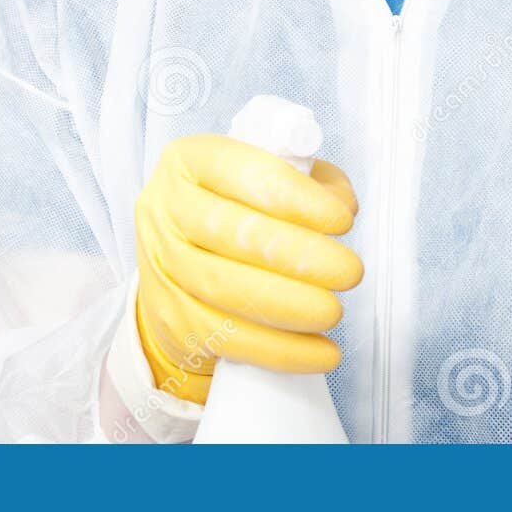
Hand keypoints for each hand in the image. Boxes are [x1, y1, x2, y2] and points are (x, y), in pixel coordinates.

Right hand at [134, 134, 362, 404]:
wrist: (181, 266)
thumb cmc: (239, 212)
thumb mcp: (272, 178)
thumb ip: (312, 182)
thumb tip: (342, 207)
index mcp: (190, 161)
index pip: (242, 171)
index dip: (295, 197)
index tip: (342, 221)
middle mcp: (165, 209)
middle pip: (232, 233)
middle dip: (299, 256)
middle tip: (349, 271)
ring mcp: (161, 266)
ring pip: (223, 289)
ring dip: (289, 306)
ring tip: (334, 312)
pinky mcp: (169, 318)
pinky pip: (223, 338)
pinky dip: (276, 349)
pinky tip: (317, 351)